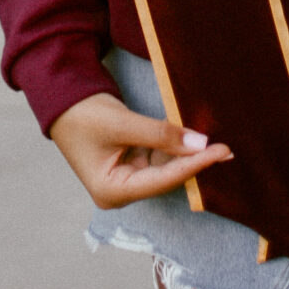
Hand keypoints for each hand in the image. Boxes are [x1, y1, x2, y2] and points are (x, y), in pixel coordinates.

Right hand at [49, 91, 232, 208]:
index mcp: (112, 191)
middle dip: (194, 161)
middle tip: (226, 148)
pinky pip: (159, 154)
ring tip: (216, 140)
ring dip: (187, 152)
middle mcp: (121, 189)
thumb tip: (198, 142)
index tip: (220, 151)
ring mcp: (126, 175)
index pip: (162, 180)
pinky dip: (176, 144)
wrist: (62, 98)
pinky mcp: (131, 160)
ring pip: (166, 165)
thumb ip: (161, 134)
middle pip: (166, 177)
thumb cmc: (83, 115)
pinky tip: (195, 136)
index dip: (193, 166)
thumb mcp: (123, 124)